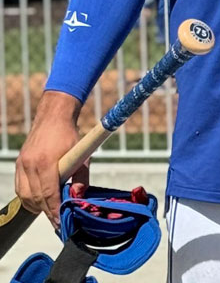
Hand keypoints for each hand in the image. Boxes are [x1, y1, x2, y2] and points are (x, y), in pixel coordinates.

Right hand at [15, 91, 85, 227]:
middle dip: (46, 211)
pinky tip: (38, 202)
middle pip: (35, 197)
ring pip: (25, 195)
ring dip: (36, 206)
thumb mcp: (82, 155)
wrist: (53, 117)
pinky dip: (28, 198)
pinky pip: (20, 188)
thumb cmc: (70, 135)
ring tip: (49, 212)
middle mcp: (30, 165)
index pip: (48, 193)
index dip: (54, 210)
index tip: (60, 221)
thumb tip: (78, 196)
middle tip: (57, 221)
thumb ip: (81, 177)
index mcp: (46, 162)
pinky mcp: (18, 164)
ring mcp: (22, 165)